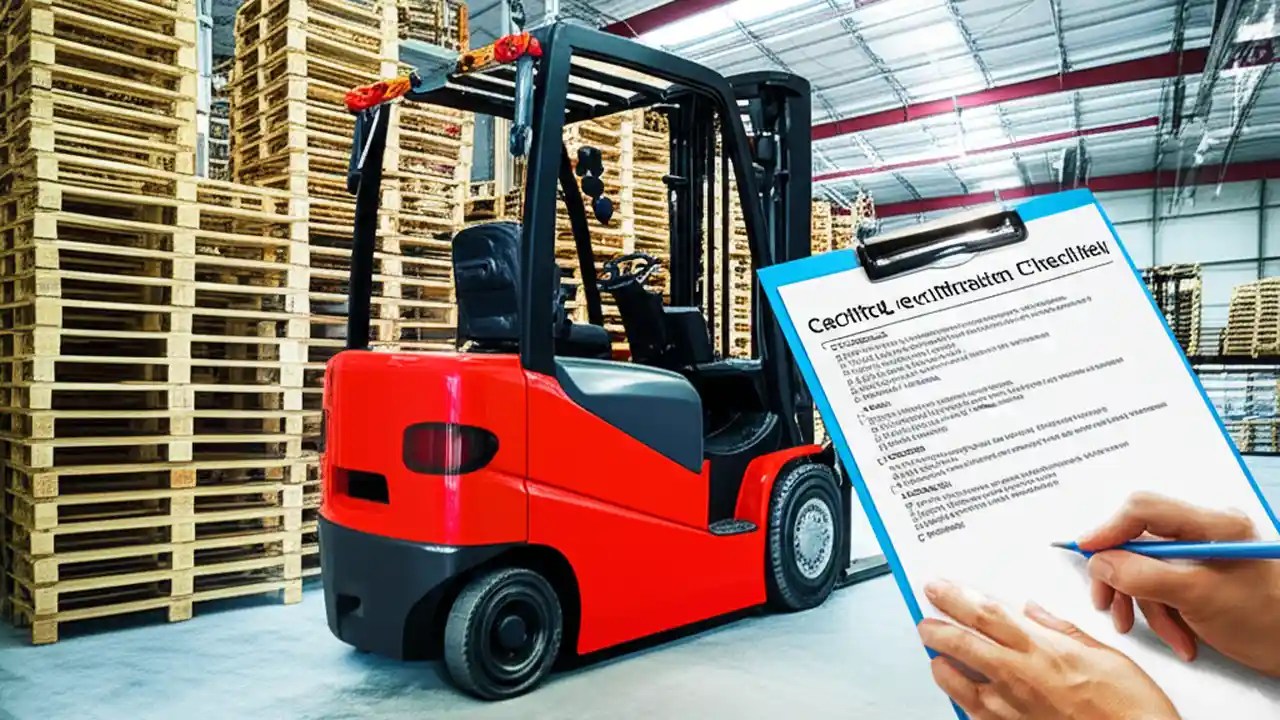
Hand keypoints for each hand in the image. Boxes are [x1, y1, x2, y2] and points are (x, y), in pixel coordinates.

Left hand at [919, 580, 1178, 719]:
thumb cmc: (1131, 709)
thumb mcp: (1105, 656)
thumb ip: (1063, 631)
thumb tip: (1034, 612)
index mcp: (1042, 650)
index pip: (986, 614)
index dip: (955, 597)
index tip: (937, 587)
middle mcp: (1019, 676)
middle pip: (962, 643)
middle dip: (936, 627)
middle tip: (924, 619)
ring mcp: (1010, 708)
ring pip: (956, 680)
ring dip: (941, 663)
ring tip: (936, 655)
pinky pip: (971, 711)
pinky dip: (960, 697)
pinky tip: (959, 691)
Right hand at [1078, 492, 1279, 676]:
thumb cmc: (1268, 621)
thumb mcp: (1197, 597)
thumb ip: (1142, 575)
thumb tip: (1098, 562)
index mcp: (1213, 523)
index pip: (1144, 509)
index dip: (1109, 529)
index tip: (1085, 551)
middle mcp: (1208, 531)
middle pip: (1141, 541)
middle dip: (1123, 578)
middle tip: (1107, 603)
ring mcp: (1206, 554)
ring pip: (1150, 568)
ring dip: (1146, 605)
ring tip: (1157, 633)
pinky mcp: (1205, 576)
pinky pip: (1167, 586)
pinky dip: (1165, 613)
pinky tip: (1181, 637)